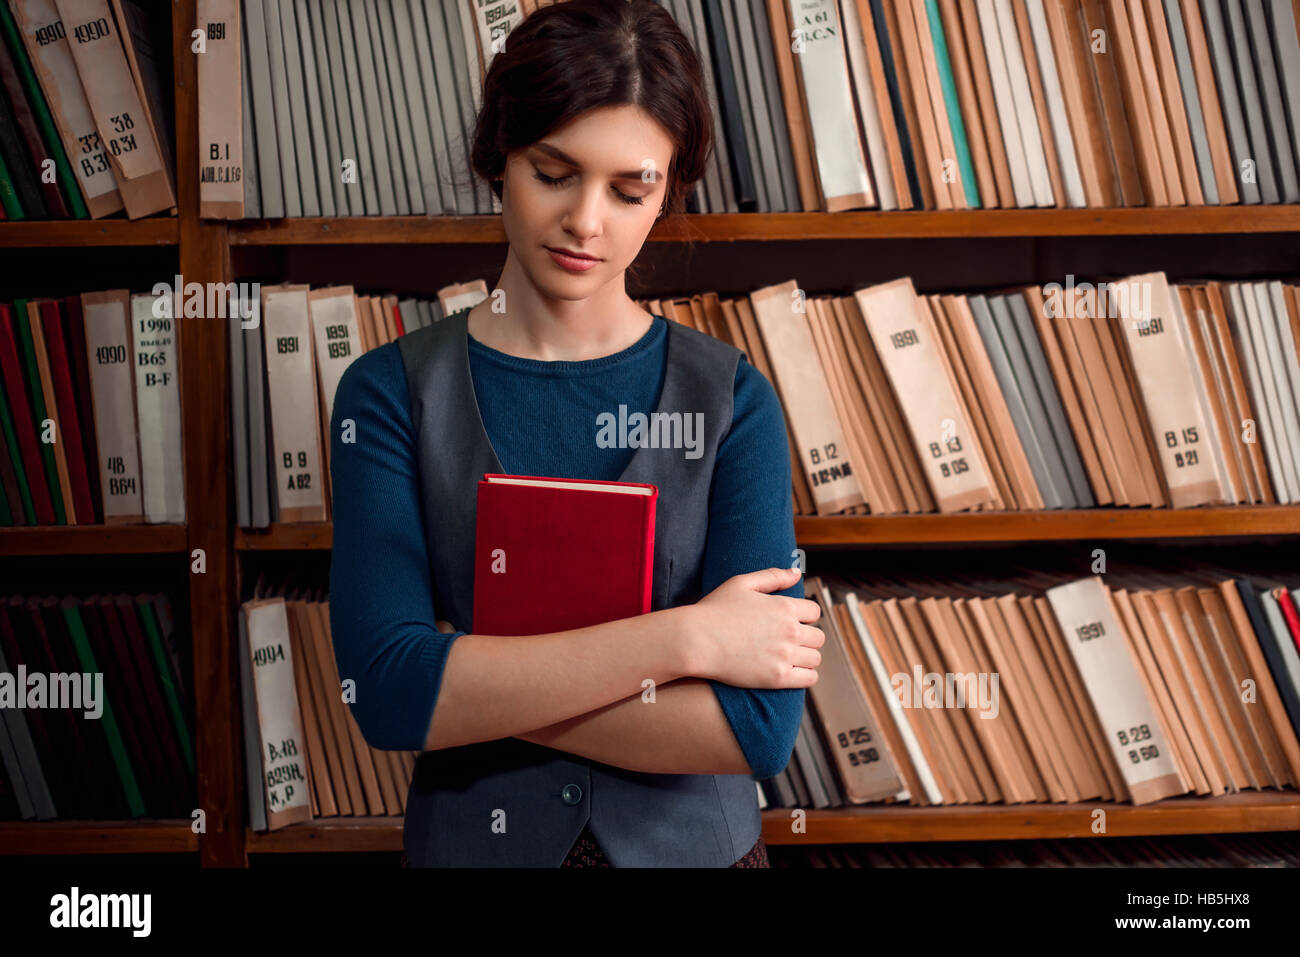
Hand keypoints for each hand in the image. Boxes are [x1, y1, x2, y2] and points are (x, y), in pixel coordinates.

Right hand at [688, 567, 822, 688]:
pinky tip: (791, 671)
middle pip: (818, 636)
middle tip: (788, 641)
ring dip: (806, 657)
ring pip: (815, 658)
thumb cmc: (714, 610)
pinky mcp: (777, 677)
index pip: (814, 612)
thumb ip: (772, 576)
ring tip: (789, 656)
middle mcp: (790, 630)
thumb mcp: (741, 583)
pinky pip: (809, 678)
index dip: (804, 616)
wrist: (696, 640)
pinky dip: (805, 675)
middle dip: (806, 637)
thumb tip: (797, 574)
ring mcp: (785, 655)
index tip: (791, 622)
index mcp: (784, 607)